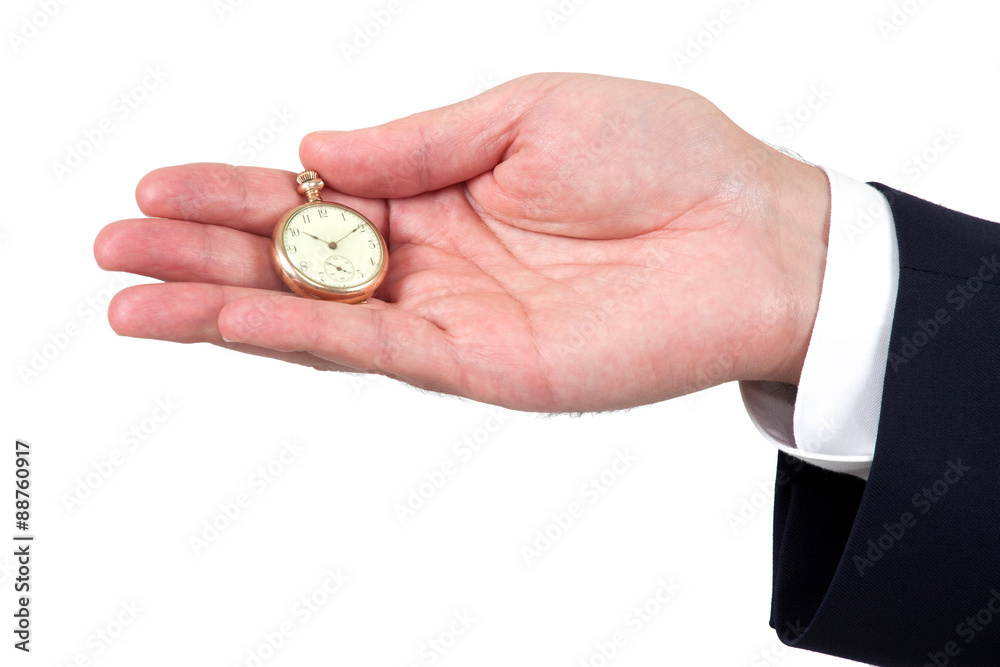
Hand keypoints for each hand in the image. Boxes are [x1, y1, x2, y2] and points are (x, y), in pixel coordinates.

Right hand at [94, 73, 829, 411]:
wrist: (754, 231)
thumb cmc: (661, 154)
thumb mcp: (526, 111)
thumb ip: (419, 142)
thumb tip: (318, 152)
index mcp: (442, 188)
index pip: (315, 195)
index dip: (236, 193)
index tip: (158, 188)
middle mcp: (436, 256)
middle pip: (298, 262)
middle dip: (204, 258)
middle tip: (114, 252)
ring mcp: (454, 315)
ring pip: (318, 315)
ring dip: (225, 310)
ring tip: (136, 303)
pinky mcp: (485, 365)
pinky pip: (377, 350)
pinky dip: (301, 336)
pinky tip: (232, 325)